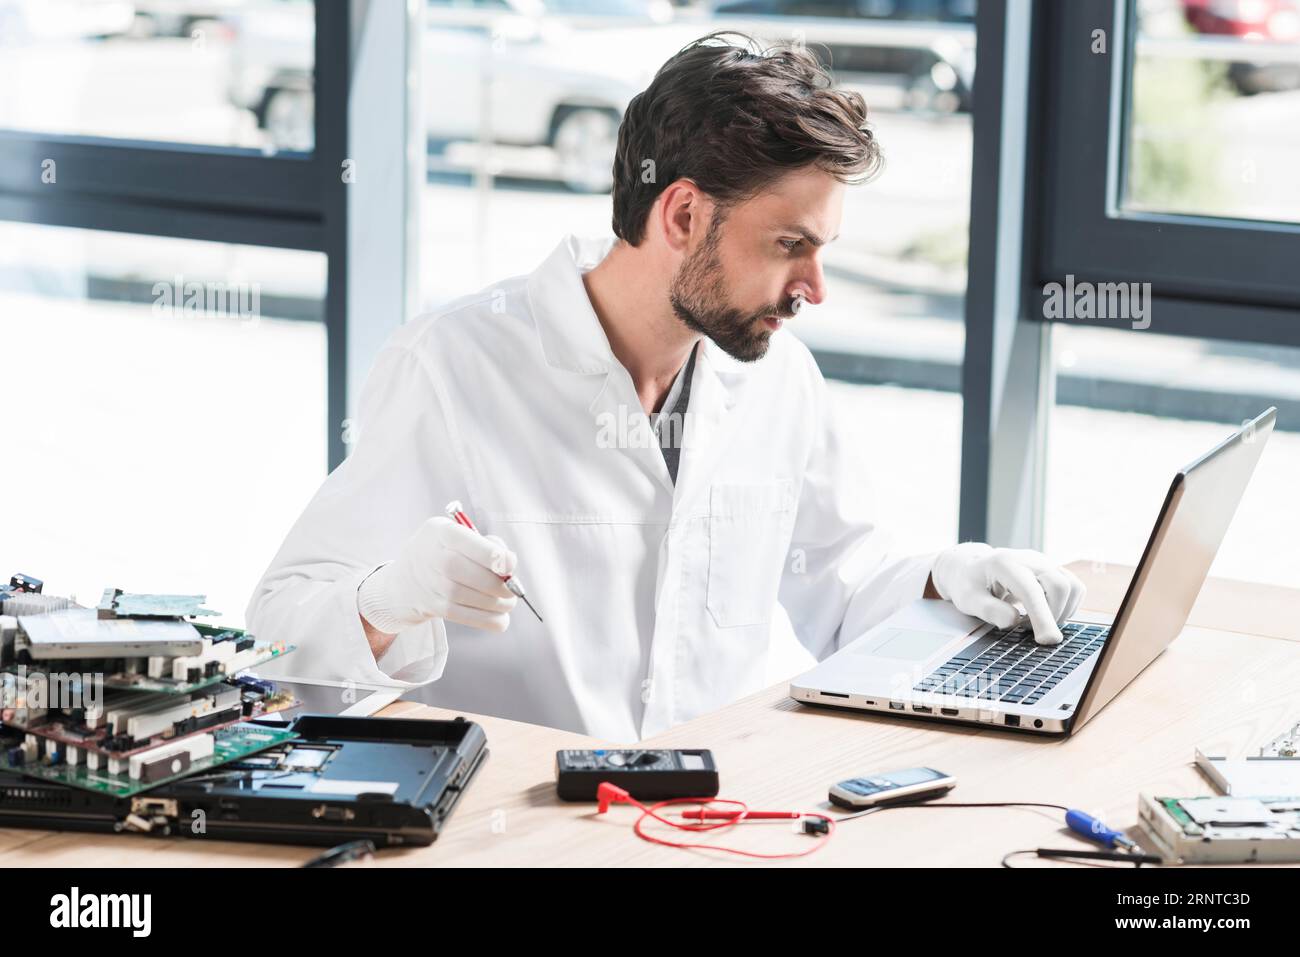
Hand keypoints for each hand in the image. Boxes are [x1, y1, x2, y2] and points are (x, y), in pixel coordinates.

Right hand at [358, 516, 517, 634]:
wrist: (408, 578)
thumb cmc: (445, 551)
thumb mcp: (459, 535)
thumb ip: (486, 543)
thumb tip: (509, 564)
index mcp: (440, 532)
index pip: (462, 540)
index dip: (489, 554)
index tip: (510, 565)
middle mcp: (431, 556)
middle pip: (461, 570)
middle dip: (495, 583)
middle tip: (513, 589)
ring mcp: (429, 583)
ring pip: (463, 595)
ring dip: (495, 603)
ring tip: (509, 603)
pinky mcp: (433, 606)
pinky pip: (462, 616)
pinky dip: (487, 620)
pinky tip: (501, 619)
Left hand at [930, 543, 1084, 644]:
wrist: (972, 569)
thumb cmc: (970, 585)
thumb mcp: (968, 600)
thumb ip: (988, 610)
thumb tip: (1014, 620)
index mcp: (1005, 564)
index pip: (1031, 591)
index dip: (1042, 617)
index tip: (1047, 640)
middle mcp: (1029, 559)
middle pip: (1060, 587)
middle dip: (1051, 616)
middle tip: (1026, 629)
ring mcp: (1044, 562)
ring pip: (1072, 587)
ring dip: (1060, 612)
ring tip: (1033, 621)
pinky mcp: (1053, 570)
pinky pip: (1074, 589)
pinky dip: (1066, 606)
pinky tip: (1043, 613)